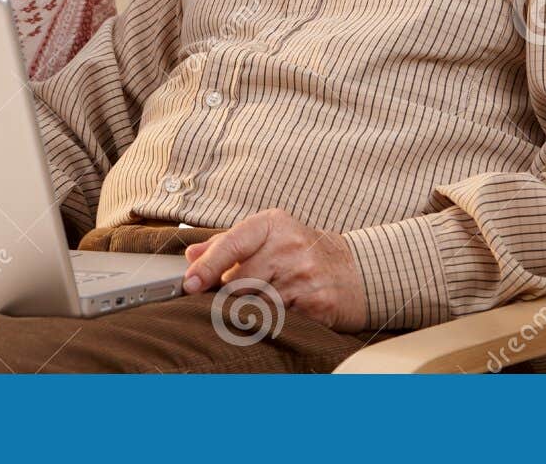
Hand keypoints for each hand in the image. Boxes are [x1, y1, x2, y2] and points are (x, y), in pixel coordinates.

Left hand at [181, 208, 367, 332]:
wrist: (355, 271)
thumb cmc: (302, 251)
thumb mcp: (268, 235)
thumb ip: (227, 244)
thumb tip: (191, 255)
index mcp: (272, 225)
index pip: (231, 245)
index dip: (207, 267)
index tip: (189, 284)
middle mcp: (288, 247)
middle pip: (238, 281)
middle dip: (231, 293)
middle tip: (241, 294)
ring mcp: (304, 276)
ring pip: (255, 304)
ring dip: (251, 309)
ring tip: (265, 301)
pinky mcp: (317, 305)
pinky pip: (278, 321)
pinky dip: (272, 322)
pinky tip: (282, 312)